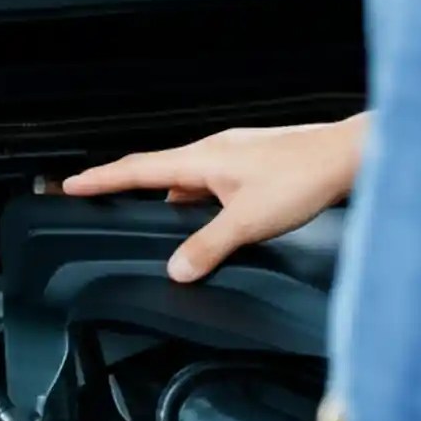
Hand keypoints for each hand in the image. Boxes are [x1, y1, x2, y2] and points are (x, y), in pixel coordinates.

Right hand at [62, 114, 367, 281]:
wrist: (349, 155)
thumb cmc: (304, 176)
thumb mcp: (248, 221)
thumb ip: (208, 246)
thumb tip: (178, 269)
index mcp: (200, 159)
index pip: (136, 169)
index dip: (101, 178)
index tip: (72, 184)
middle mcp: (213, 151)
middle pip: (156, 170)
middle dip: (126, 186)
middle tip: (101, 198)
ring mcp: (234, 154)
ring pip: (188, 177)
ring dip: (172, 199)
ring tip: (168, 226)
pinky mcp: (253, 161)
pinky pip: (211, 180)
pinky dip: (201, 200)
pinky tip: (215, 219)